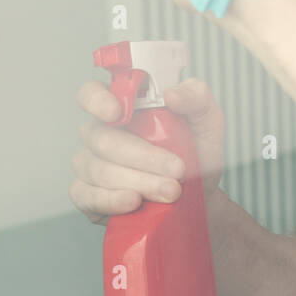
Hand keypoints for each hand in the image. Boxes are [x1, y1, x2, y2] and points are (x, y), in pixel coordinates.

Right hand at [70, 76, 224, 224]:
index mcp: (123, 108)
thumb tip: (171, 94)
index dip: (97, 101)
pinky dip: (112, 200)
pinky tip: (133, 201)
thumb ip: (195, 97)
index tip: (117, 112)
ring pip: (100, 170)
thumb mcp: (207, 121)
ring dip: (139, 181)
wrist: (200, 197)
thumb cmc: (197, 155)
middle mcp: (101, 133)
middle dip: (142, 156)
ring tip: (171, 191)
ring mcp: (90, 165)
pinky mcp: (88, 196)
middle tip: (177, 170)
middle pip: (102, 138)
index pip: (93, 94)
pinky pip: (88, 197)